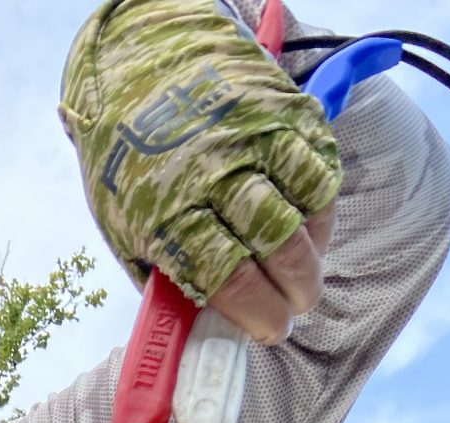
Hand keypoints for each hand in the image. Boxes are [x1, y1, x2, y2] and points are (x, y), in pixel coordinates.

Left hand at [60, 1, 340, 320]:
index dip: (259, 315)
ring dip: (314, 253)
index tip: (272, 332)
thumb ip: (167, 278)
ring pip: (305, 209)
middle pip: (276, 246)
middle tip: (298, 307)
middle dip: (297, 290)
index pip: (229, 279)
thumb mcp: (126, 228)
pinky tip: (312, 225)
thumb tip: (206, 330)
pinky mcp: (280, 110)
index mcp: (168, 212)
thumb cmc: (128, 162)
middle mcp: (214, 172)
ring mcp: (252, 137)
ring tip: (306, 273)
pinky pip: (319, 167)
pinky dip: (323, 206)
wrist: (136, 63)